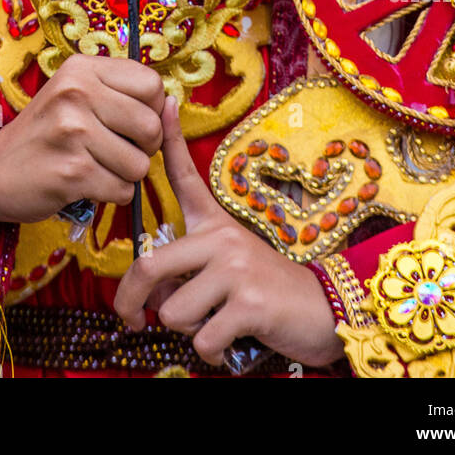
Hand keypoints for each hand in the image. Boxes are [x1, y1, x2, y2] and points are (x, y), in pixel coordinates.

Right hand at [0, 54, 164, 223]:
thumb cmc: (46, 133)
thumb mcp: (73, 93)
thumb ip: (117, 91)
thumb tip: (171, 103)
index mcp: (81, 69)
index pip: (151, 84)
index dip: (153, 109)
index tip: (132, 122)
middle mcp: (76, 93)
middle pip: (152, 125)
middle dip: (145, 148)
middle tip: (120, 151)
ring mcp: (73, 132)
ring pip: (140, 163)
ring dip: (126, 174)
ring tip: (99, 167)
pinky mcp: (71, 172)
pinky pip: (122, 190)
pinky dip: (112, 194)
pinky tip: (88, 184)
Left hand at [114, 97, 342, 367]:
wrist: (325, 310)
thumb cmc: (267, 292)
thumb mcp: (228, 270)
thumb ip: (186, 274)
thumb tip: (151, 297)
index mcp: (216, 226)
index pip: (186, 178)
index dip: (171, 140)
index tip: (165, 103)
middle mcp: (223, 240)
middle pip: (150, 265)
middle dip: (130, 300)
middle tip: (129, 319)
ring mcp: (236, 270)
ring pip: (173, 311)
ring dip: (184, 330)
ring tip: (211, 324)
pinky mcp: (249, 304)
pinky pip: (202, 338)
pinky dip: (207, 351)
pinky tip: (227, 342)